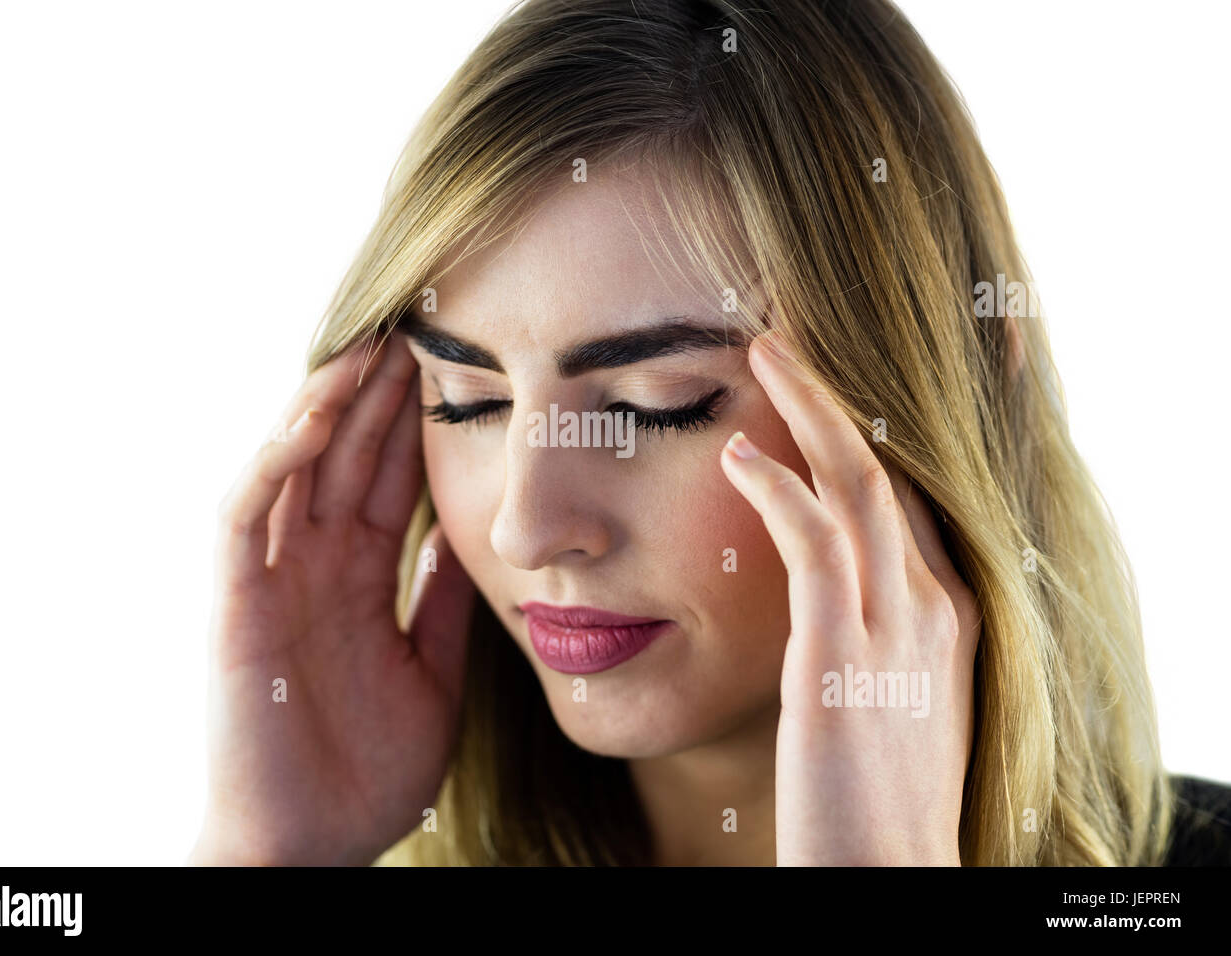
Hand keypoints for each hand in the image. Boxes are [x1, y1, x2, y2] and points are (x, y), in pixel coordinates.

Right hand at [190, 334, 476, 864]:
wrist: (312, 847)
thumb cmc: (367, 771)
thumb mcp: (431, 670)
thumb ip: (441, 602)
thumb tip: (466, 539)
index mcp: (360, 577)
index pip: (386, 477)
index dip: (414, 420)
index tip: (452, 361)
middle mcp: (315, 563)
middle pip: (344, 455)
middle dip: (377, 390)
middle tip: (414, 322)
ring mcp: (272, 576)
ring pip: (294, 467)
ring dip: (325, 404)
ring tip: (367, 345)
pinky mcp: (236, 600)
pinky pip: (246, 515)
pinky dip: (274, 462)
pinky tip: (310, 417)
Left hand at [720, 330, 979, 865]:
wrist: (891, 875)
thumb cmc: (873, 799)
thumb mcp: (886, 700)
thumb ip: (864, 637)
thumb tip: (820, 604)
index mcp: (944, 611)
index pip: (907, 493)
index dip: (867, 430)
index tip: (822, 383)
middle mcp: (932, 602)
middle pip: (890, 467)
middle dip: (838, 396)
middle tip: (787, 339)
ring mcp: (896, 624)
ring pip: (860, 482)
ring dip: (810, 409)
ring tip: (765, 351)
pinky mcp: (844, 654)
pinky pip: (814, 543)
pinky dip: (779, 490)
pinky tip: (738, 456)